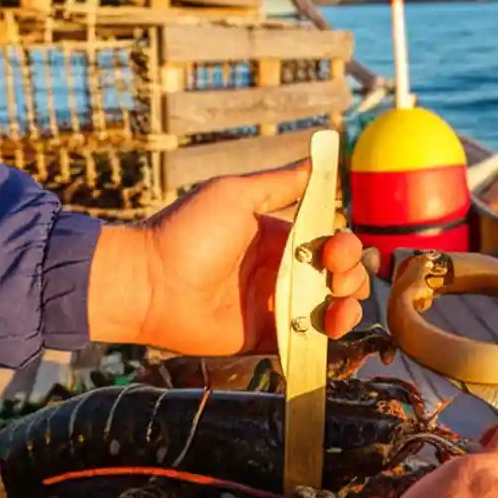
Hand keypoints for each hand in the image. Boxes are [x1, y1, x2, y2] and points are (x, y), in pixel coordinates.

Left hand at [86, 161, 369, 354]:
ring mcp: (273, 305)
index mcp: (275, 236)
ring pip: (328, 307)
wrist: (147, 283)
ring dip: (347, 304)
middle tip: (336, 274)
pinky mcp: (264, 337)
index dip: (342, 244)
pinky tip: (332, 324)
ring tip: (341, 305)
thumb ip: (280, 183)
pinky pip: (307, 338)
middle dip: (350, 272)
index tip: (336, 248)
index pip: (326, 240)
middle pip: (335, 274)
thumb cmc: (187, 232)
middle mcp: (278, 271)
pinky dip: (327, 334)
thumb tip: (317, 158)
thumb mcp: (235, 195)